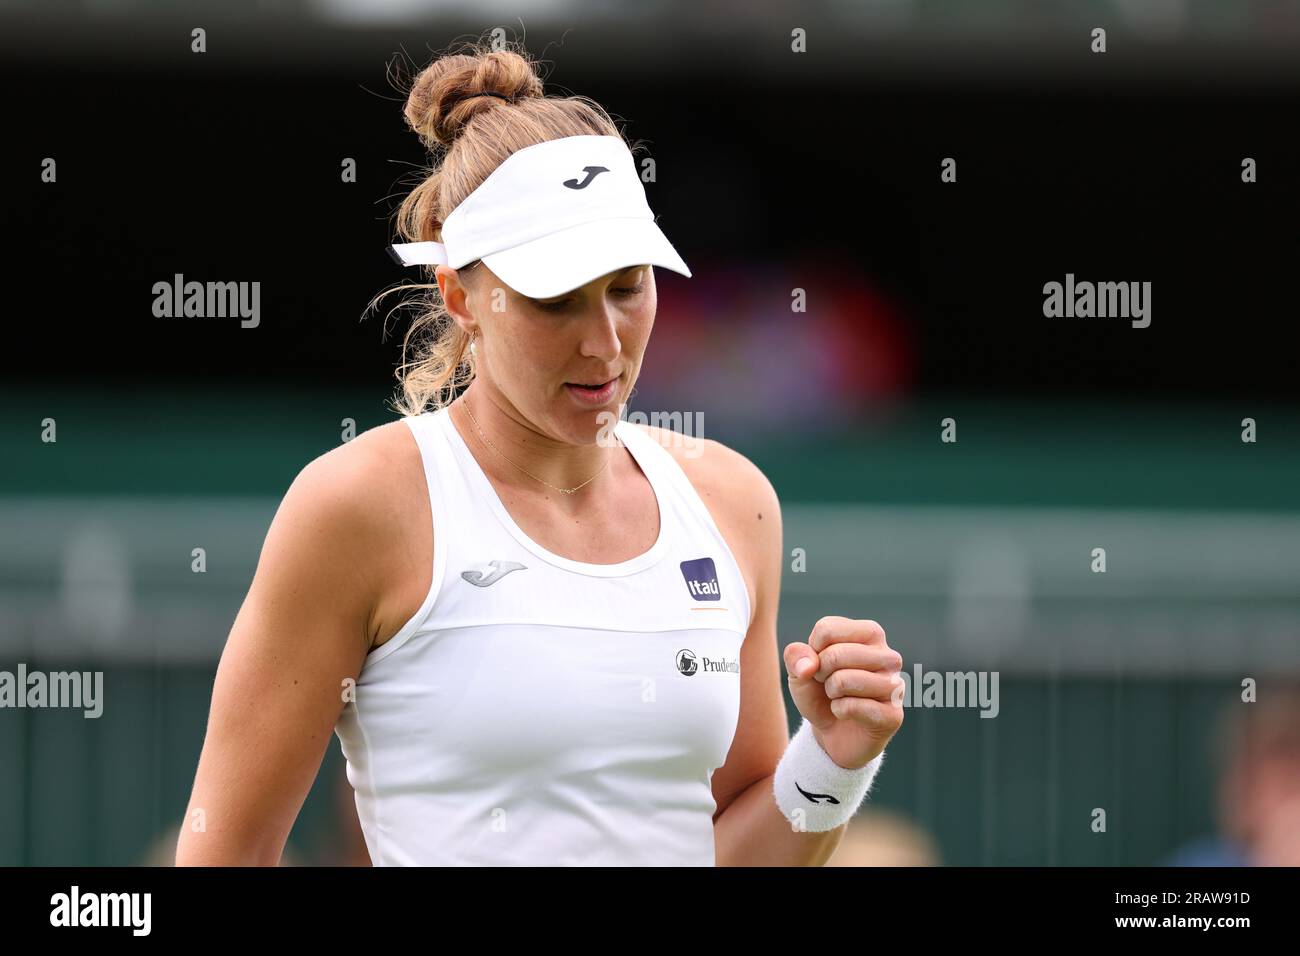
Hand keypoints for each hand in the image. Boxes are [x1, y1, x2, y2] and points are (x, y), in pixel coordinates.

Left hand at [782, 616, 903, 768]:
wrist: (833, 732)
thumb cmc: (820, 693)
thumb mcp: (799, 671)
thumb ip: (796, 656)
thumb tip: (809, 665)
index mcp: (870, 634)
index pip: (827, 629)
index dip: (813, 650)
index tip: (821, 663)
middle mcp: (888, 656)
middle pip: (835, 653)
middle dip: (821, 673)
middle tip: (829, 684)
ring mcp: (895, 685)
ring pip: (845, 680)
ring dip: (832, 692)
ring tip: (839, 696)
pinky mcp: (893, 715)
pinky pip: (852, 707)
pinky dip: (839, 711)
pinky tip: (847, 713)